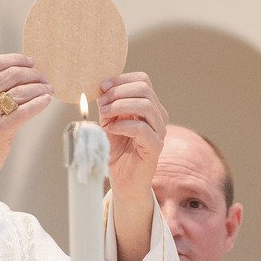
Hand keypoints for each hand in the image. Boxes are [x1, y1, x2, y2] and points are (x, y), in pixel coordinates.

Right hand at [0, 54, 53, 191]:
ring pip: (21, 91)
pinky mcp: (0, 129)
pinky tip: (46, 101)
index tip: (31, 62)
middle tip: (43, 78)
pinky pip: (25, 111)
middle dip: (33, 74)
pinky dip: (39, 103)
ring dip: (40, 88)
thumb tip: (20, 75)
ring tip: (48, 90)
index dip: (18, 59)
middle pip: (12, 74)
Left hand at [98, 71, 166, 199]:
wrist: (124, 181)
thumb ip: (108, 106)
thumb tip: (102, 90)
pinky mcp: (155, 147)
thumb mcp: (109, 122)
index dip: (121, 79)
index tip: (102, 86)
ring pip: (145, 105)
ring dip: (119, 107)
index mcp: (150, 106)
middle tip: (101, 103)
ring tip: (104, 117)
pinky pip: (141, 128)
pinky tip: (110, 129)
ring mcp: (159, 131)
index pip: (143, 80)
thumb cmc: (118, 152)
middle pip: (144, 89)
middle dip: (118, 92)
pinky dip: (122, 125)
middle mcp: (158, 116)